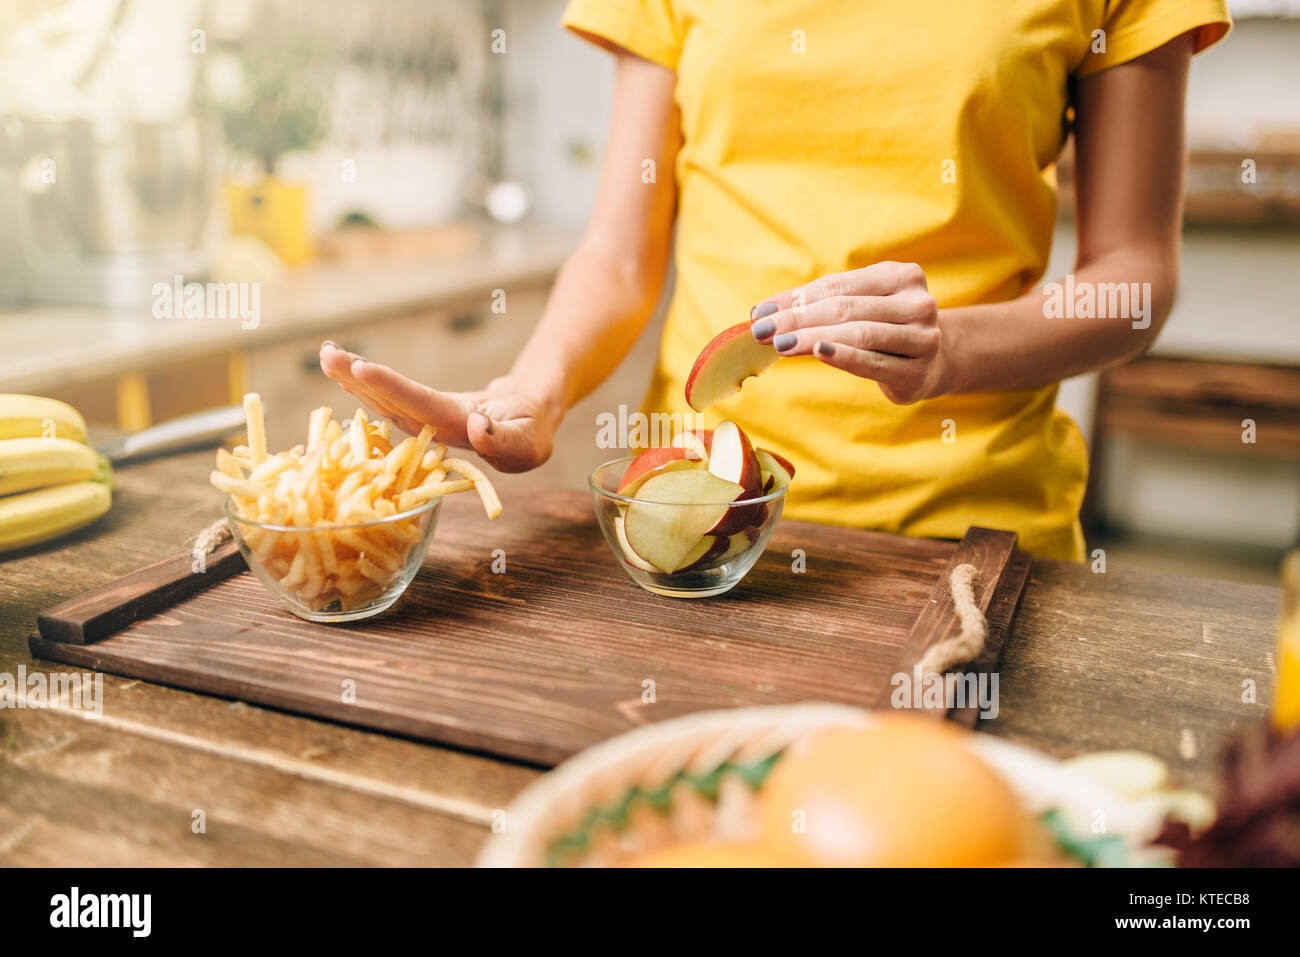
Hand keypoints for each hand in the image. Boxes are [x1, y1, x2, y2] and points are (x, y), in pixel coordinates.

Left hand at [318, 341, 557, 472]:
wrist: (527, 426)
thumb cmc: (532, 434)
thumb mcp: (531, 442)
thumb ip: (506, 441)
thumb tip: (477, 428)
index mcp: (457, 432)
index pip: (419, 407)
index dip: (390, 388)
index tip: (361, 367)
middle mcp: (431, 430)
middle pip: (389, 404)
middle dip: (357, 379)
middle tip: (327, 355)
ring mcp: (423, 423)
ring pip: (382, 400)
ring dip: (353, 377)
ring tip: (327, 353)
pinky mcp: (420, 414)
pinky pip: (387, 397)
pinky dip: (364, 381)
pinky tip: (344, 368)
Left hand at [748, 261, 949, 403]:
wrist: (933, 364)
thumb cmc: (883, 329)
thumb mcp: (859, 308)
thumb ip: (819, 305)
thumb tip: (761, 312)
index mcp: (901, 276)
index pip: (837, 286)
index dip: (796, 299)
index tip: (760, 312)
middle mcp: (918, 302)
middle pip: (844, 309)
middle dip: (797, 319)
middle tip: (761, 332)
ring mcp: (923, 337)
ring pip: (858, 333)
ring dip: (812, 338)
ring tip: (780, 344)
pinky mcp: (918, 371)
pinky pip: (873, 362)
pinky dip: (844, 356)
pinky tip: (819, 352)